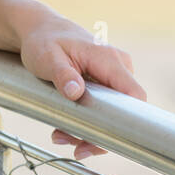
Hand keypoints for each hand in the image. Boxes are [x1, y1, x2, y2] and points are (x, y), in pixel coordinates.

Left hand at [16, 11, 146, 161]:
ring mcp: (113, 73)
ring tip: (60, 136)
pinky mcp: (106, 80)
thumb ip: (63, 74)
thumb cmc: (44, 40)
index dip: (128, 122)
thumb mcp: (47, 57)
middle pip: (123, 110)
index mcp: (108, 58)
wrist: (40, 29)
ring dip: (90, 130)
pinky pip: (104, 106)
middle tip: (73, 145)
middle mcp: (118, 65)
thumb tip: (76, 92)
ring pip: (113, 111)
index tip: (104, 141)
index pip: (134, 94)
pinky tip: (65, 128)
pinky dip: (87, 120)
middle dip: (99, 132)